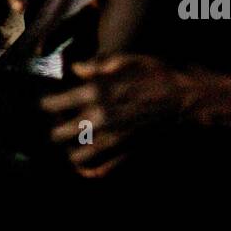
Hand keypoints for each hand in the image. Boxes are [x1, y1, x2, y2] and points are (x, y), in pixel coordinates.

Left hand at [40, 53, 194, 176]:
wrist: (184, 101)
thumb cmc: (157, 75)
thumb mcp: (127, 60)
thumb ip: (97, 65)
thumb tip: (76, 69)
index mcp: (95, 92)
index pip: (53, 105)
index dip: (45, 105)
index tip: (46, 104)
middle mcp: (99, 119)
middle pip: (58, 134)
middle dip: (54, 128)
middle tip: (58, 123)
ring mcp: (112, 140)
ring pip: (75, 156)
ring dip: (69, 149)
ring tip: (71, 142)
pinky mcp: (125, 154)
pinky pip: (99, 170)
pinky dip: (88, 170)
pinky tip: (85, 163)